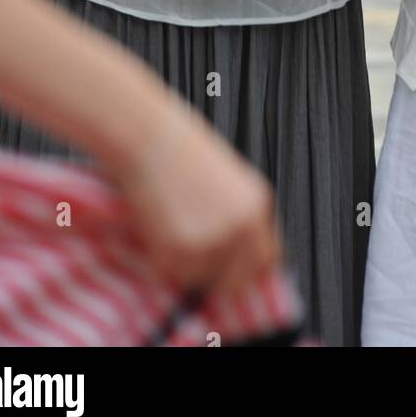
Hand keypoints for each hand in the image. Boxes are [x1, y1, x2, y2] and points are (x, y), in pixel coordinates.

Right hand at [111, 102, 283, 294]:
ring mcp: (215, 240)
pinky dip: (163, 261)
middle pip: (240, 278)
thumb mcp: (226, 180)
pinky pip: (174, 273)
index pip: (266, 259)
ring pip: (201, 278)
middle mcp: (243, 225)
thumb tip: (234, 253)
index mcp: (257, 204)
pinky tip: (159, 228)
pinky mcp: (183, 249)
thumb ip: (237, 216)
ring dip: (186, 266)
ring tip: (172, 228)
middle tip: (197, 262)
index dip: (248, 272)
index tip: (233, 275)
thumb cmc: (179, 151)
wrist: (149, 138)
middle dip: (218, 279)